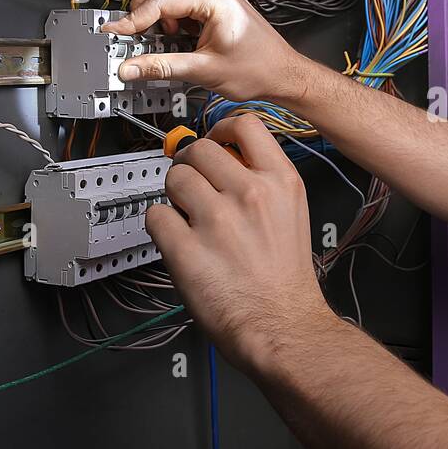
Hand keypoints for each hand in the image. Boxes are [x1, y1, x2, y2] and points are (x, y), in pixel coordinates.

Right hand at [100, 0, 309, 103]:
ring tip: (163, 40)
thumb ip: (163, 66)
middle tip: (135, 33)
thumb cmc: (259, 69)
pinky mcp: (217, 6)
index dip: (134, 18)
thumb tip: (131, 67)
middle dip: (144, 8)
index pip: (161, 0)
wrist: (284, 74)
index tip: (116, 32)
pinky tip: (177, 40)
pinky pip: (184, 2)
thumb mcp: (204, 71)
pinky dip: (173, 18)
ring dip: (159, 13)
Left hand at [144, 114, 328, 375]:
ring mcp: (217, 220)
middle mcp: (250, 193)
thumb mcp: (292, 213)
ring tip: (190, 219)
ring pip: (173, 178)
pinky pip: (155, 215)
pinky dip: (162, 227)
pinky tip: (180, 242)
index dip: (220, 128)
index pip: (244, 123)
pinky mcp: (186, 248)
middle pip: (199, 149)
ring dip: (175, 196)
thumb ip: (262, 181)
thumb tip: (225, 159)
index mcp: (281, 181)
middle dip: (191, 165)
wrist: (282, 325)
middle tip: (195, 187)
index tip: (214, 140)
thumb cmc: (286, 279)